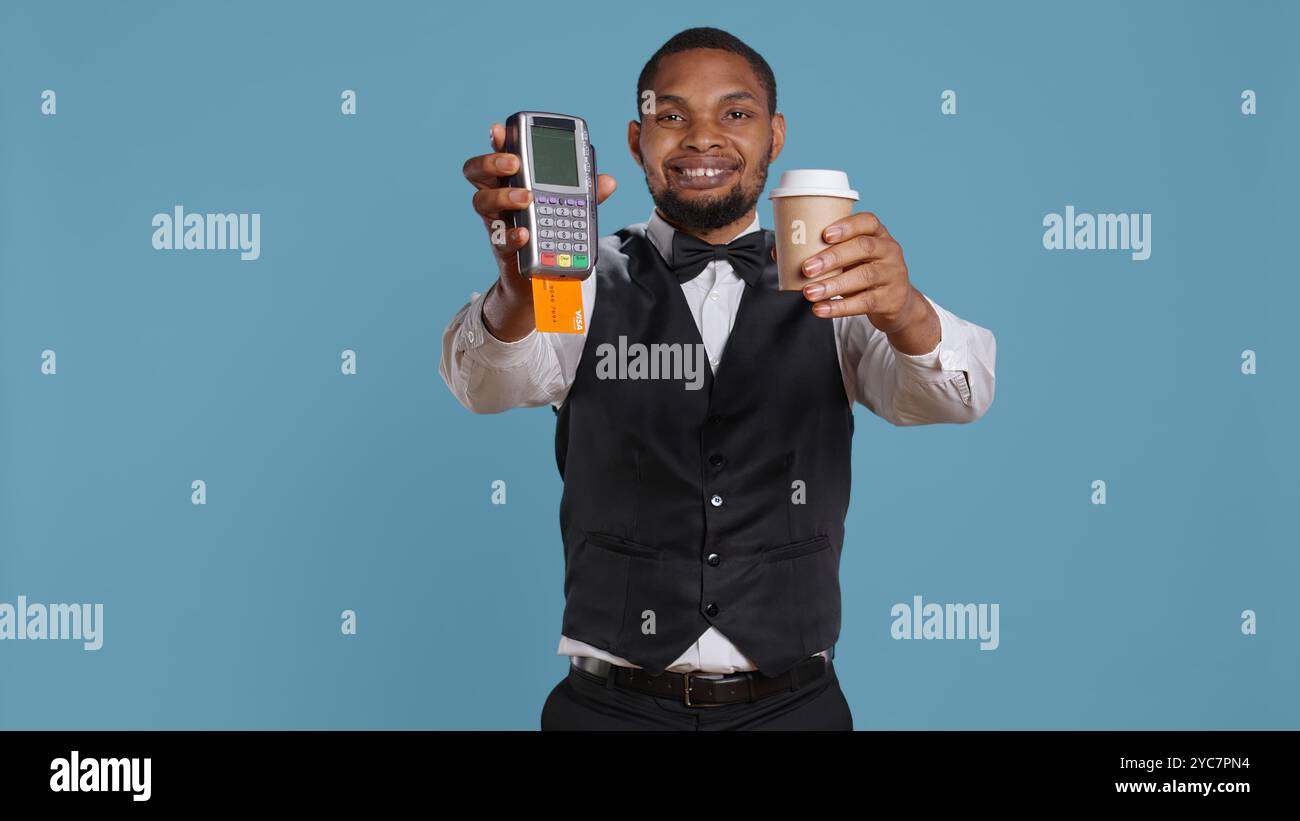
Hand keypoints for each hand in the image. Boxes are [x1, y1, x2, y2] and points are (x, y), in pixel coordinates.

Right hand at [463, 122, 616, 281]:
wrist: (544, 272)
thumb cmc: (551, 228)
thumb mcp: (571, 206)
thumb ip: (586, 193)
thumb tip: (608, 181)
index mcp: (514, 179)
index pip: (499, 153)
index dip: (497, 140)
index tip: (500, 130)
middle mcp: (498, 196)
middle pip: (475, 171)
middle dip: (492, 161)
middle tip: (515, 164)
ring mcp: (497, 221)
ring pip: (480, 201)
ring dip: (502, 196)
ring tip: (526, 198)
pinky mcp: (502, 247)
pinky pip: (499, 239)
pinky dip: (512, 235)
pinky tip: (525, 233)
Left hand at [779, 211, 917, 333]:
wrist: (896, 304)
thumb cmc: (863, 273)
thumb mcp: (850, 260)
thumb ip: (823, 254)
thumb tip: (779, 252)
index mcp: (878, 234)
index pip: (868, 221)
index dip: (846, 226)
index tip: (824, 235)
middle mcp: (889, 251)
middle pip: (863, 248)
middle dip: (832, 258)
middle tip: (806, 268)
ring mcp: (893, 274)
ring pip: (863, 276)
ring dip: (833, 285)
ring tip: (809, 292)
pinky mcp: (891, 299)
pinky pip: (864, 302)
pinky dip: (840, 307)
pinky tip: (820, 309)